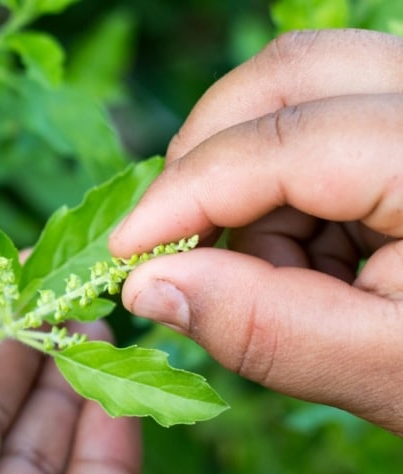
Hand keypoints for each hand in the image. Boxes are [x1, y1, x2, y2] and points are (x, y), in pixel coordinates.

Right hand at [109, 28, 402, 433]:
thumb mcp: (392, 373)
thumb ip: (267, 329)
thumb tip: (148, 285)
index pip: (288, 144)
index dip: (183, 196)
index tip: (124, 253)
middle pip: (290, 74)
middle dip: (207, 158)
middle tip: (177, 243)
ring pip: (301, 81)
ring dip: (246, 169)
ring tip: (267, 259)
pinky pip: (325, 109)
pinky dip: (284, 178)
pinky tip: (309, 246)